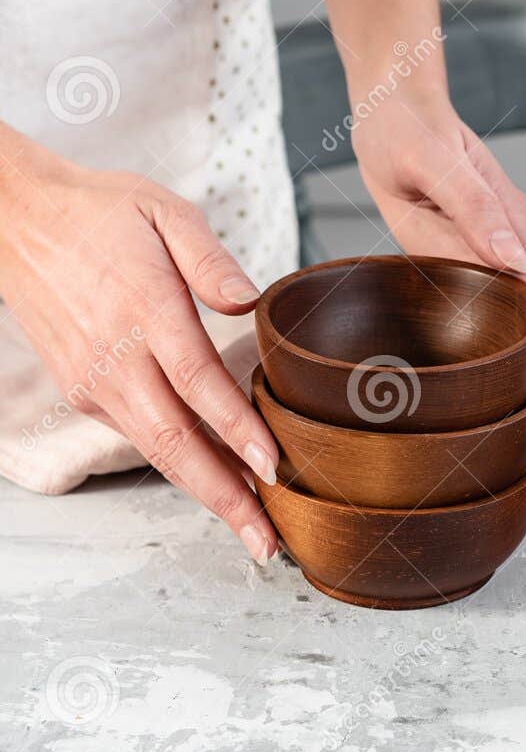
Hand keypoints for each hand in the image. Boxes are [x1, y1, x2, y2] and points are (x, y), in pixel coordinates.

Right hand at [0, 132, 281, 561]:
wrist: (18, 221)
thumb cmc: (102, 213)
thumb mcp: (165, 211)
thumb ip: (210, 259)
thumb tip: (251, 300)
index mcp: (143, 308)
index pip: (198, 382)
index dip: (237, 429)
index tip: (273, 466)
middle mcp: (115, 356)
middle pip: (175, 441)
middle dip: (225, 496)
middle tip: (268, 541)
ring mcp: (93, 380)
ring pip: (155, 449)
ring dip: (204, 491)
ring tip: (251, 526)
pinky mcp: (81, 391)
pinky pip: (139, 435)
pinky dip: (178, 463)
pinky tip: (215, 478)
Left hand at [354, 98, 525, 472]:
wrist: (396, 98)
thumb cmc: (405, 129)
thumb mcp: (433, 162)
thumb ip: (477, 210)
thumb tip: (518, 262)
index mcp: (509, 232)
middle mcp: (513, 248)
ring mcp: (500, 253)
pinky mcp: (481, 255)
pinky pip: (507, 315)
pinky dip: (520, 357)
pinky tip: (513, 389)